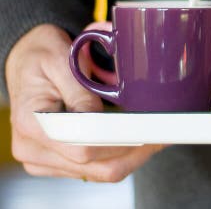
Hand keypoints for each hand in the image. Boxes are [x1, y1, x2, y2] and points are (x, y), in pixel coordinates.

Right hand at [5, 24, 163, 181]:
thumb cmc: (43, 54)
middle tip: (165, 132)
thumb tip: (100, 119)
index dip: (121, 142)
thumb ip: (80, 91)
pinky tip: (137, 139)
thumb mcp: (60, 59)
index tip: (150, 130)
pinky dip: (119, 156)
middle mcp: (32, 147)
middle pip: (95, 167)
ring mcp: (43, 158)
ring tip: (157, 135)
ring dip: (131, 156)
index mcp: (31, 121)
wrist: (27, 59)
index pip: (82, 147)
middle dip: (135, 152)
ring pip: (98, 172)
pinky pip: (94, 169)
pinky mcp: (55, 161)